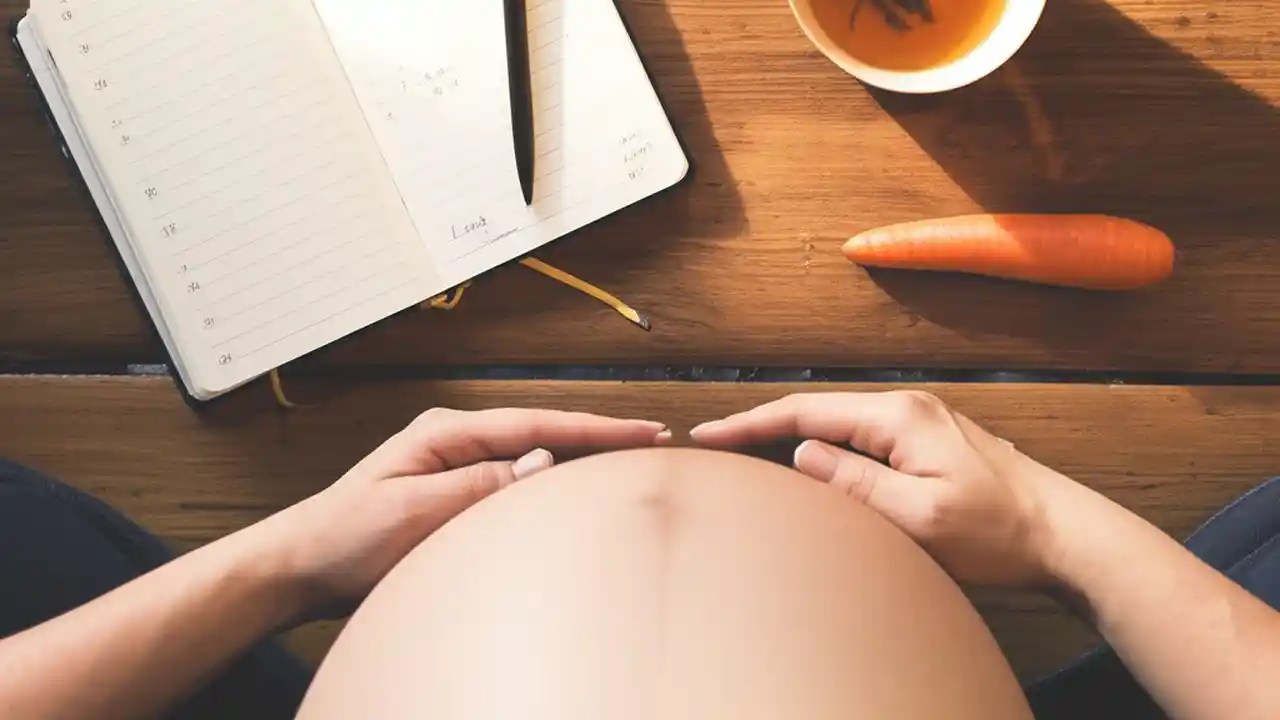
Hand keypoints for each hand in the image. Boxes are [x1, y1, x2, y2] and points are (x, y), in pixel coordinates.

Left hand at [249, 408, 668, 618]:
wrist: (300, 564)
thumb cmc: (346, 536)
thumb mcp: (415, 511)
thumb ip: (480, 485)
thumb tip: (542, 460)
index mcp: (446, 432)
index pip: (537, 424)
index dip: (594, 428)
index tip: (643, 431)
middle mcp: (455, 441)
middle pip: (542, 434)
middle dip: (597, 438)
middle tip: (652, 445)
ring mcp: (455, 466)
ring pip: (531, 459)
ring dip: (576, 461)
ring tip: (625, 465)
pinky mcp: (455, 494)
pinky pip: (513, 485)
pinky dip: (548, 486)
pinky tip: (570, 495)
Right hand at [692, 391, 1066, 586]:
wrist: (1065, 534)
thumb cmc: (1001, 531)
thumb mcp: (921, 517)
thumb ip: (857, 483)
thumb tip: (802, 454)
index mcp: (899, 416)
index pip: (806, 413)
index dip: (751, 423)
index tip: (708, 436)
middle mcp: (907, 407)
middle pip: (816, 411)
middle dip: (761, 426)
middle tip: (714, 445)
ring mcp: (919, 422)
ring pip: (837, 425)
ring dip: (791, 436)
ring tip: (748, 453)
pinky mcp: (927, 442)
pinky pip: (859, 439)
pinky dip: (823, 447)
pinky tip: (808, 464)